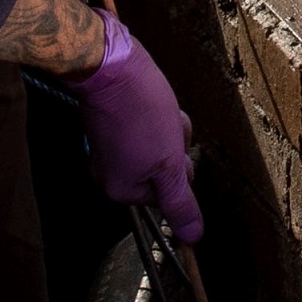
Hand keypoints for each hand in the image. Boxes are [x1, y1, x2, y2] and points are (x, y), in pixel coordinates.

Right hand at [65, 13, 203, 240]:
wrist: (111, 63)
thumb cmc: (139, 112)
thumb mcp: (169, 163)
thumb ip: (180, 202)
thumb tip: (192, 238)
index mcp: (121, 190)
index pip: (168, 194)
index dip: (178, 169)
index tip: (171, 149)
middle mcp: (110, 173)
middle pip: (163, 168)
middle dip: (174, 146)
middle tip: (165, 127)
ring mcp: (110, 147)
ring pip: (160, 144)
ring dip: (169, 127)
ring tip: (160, 110)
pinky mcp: (113, 122)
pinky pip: (148, 125)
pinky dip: (157, 113)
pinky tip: (153, 100)